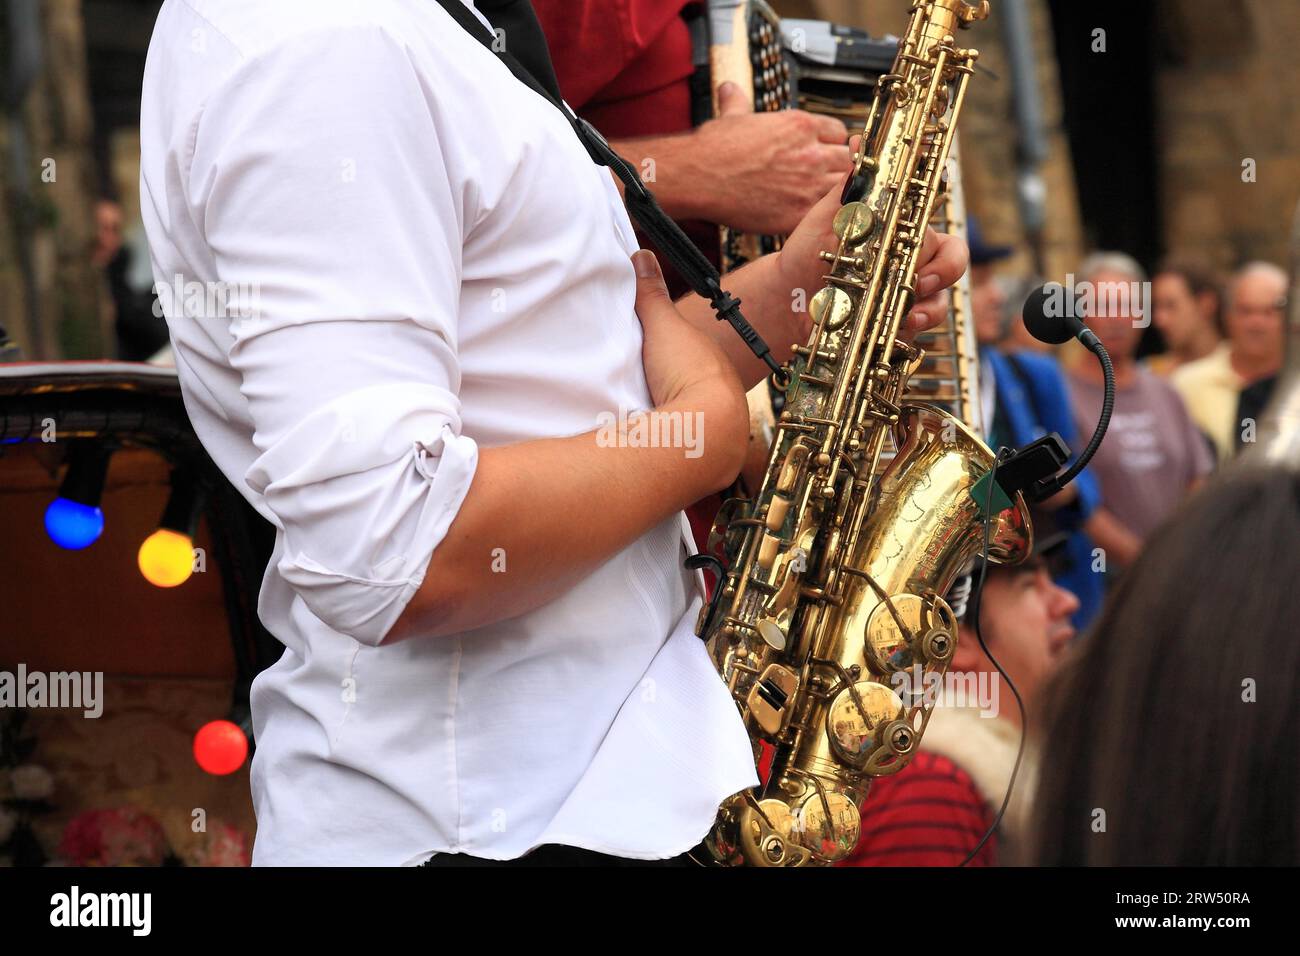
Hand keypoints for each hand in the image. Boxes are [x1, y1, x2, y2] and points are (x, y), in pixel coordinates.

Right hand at [632, 250, 748, 485]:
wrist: (703, 430)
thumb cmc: (688, 376)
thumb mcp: (662, 325)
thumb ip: (649, 293)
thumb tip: (641, 256)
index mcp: (717, 371)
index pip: (698, 366)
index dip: (678, 364)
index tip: (659, 367)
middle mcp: (727, 404)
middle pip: (700, 400)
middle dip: (681, 400)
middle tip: (652, 400)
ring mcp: (721, 439)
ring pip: (700, 432)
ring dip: (682, 431)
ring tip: (654, 430)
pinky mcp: (709, 469)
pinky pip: (693, 458)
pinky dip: (679, 455)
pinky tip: (661, 455)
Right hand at [687, 82, 850, 235]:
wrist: (698, 177)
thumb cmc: (713, 150)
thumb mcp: (731, 117)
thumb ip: (738, 102)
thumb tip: (730, 90)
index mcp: (800, 125)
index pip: (838, 131)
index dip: (832, 142)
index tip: (824, 150)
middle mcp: (810, 153)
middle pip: (847, 159)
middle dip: (838, 166)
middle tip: (825, 175)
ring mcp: (807, 185)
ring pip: (842, 187)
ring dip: (833, 192)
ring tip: (819, 196)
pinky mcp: (798, 212)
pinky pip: (825, 213)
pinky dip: (819, 215)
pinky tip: (809, 214)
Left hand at [775, 165, 969, 340]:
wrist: (789, 296)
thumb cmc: (809, 251)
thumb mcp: (826, 215)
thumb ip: (849, 184)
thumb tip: (859, 143)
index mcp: (898, 227)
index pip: (935, 222)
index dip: (938, 232)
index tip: (921, 242)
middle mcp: (909, 257)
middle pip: (950, 257)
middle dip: (940, 270)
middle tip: (917, 281)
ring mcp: (908, 289)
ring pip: (943, 292)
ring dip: (932, 301)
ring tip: (909, 311)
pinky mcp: (900, 317)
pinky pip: (926, 319)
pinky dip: (920, 322)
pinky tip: (903, 324)